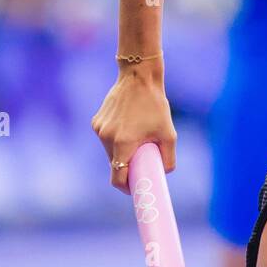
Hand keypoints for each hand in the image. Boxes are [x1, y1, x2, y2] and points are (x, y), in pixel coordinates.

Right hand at [91, 67, 176, 192]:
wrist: (138, 77)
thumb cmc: (155, 105)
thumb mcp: (169, 134)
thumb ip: (168, 158)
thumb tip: (163, 173)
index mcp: (123, 143)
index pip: (118, 178)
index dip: (126, 187)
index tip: (134, 189)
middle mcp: (107, 138)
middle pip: (115, 165)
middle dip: (128, 167)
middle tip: (142, 161)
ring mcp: (99, 130)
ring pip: (110, 152)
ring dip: (122, 152)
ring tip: (138, 136)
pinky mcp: (96, 122)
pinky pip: (106, 139)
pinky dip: (116, 139)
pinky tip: (129, 125)